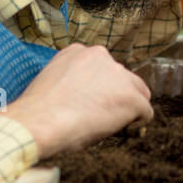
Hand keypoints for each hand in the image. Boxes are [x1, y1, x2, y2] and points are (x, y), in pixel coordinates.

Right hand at [0, 43, 152, 158]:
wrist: (38, 123)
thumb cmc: (38, 112)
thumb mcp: (52, 81)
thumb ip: (73, 79)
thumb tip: (84, 95)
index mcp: (79, 51)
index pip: (102, 68)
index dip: (99, 89)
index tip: (89, 104)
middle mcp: (101, 56)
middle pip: (122, 78)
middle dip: (115, 97)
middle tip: (97, 118)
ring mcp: (119, 76)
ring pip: (137, 93)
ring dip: (126, 109)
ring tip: (105, 125)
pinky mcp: (131, 97)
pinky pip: (145, 113)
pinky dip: (135, 124)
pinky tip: (117, 131)